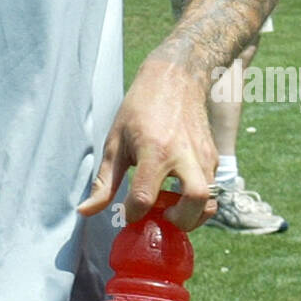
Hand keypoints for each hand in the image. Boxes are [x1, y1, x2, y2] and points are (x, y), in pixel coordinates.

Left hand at [77, 58, 217, 230]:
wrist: (175, 78)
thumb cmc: (140, 108)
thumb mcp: (116, 141)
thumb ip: (104, 181)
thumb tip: (86, 211)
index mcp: (154, 149)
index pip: (145, 196)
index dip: (133, 214)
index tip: (128, 213)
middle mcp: (184, 154)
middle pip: (195, 201)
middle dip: (179, 221)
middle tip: (161, 218)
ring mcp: (203, 156)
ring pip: (210, 200)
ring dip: (192, 216)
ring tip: (171, 211)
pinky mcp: (213, 157)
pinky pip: (212, 189)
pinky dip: (198, 202)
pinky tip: (177, 195)